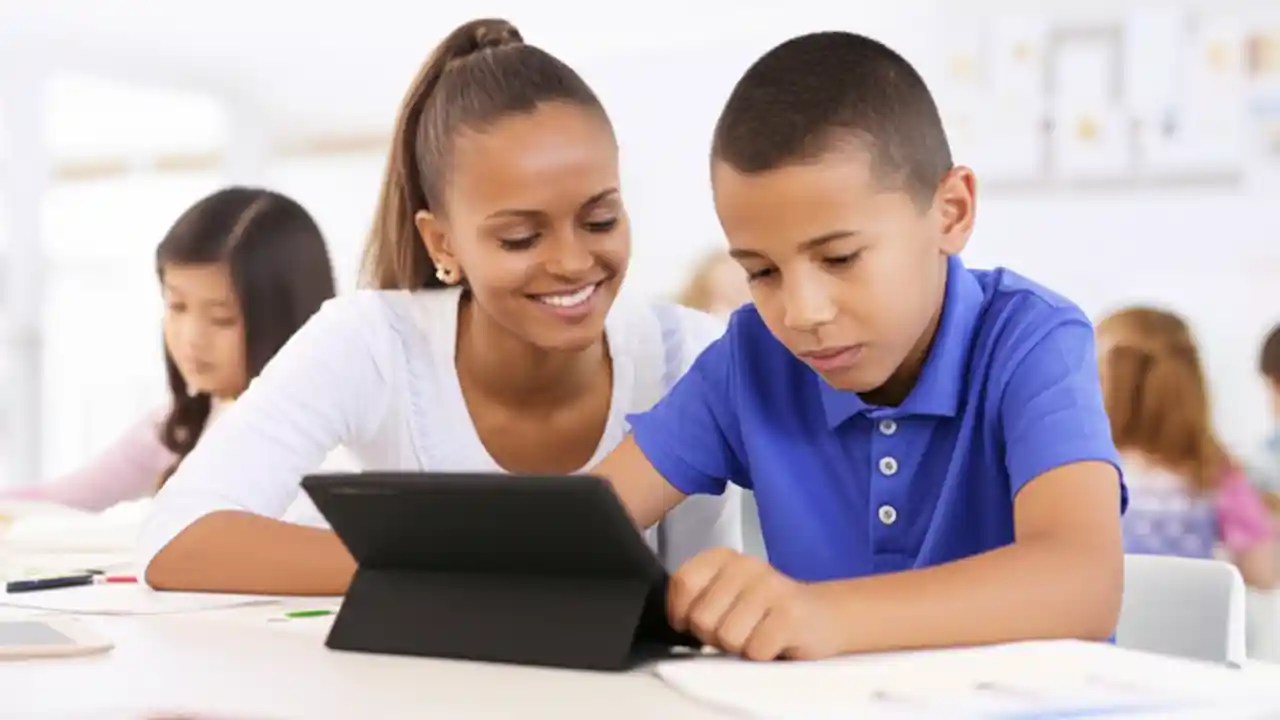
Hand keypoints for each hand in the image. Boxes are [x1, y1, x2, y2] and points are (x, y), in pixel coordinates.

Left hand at [667, 547, 840, 660]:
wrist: (824, 616)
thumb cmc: (764, 613)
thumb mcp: (726, 596)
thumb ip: (698, 600)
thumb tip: (678, 622)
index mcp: (724, 558)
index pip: (683, 582)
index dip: (682, 613)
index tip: (694, 624)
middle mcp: (746, 565)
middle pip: (701, 617)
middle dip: (714, 636)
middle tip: (738, 630)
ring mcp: (770, 587)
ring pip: (727, 637)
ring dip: (740, 648)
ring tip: (756, 635)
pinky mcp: (790, 615)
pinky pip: (755, 650)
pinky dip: (761, 656)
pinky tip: (775, 643)